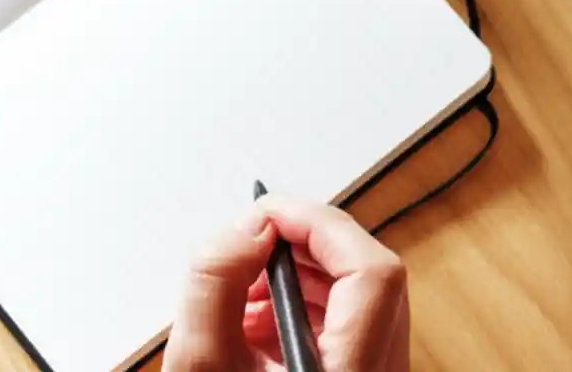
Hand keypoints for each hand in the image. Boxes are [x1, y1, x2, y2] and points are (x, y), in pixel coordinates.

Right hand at [164, 197, 409, 370]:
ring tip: (241, 292)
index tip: (270, 214)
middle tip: (253, 240)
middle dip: (306, 247)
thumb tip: (247, 229)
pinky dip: (302, 308)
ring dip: (301, 277)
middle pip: (370, 280)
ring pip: (359, 301)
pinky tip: (252, 324)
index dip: (321, 226)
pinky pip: (346, 327)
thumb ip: (213, 285)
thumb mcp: (199, 367)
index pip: (372, 274)